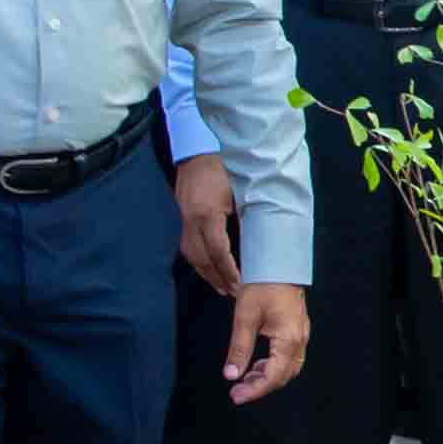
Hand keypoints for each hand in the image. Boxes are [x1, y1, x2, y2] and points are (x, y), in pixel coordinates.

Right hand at [174, 152, 239, 294]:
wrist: (198, 149)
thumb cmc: (225, 168)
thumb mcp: (241, 191)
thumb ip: (248, 216)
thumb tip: (260, 242)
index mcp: (207, 215)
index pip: (218, 252)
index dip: (230, 272)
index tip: (242, 285)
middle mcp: (192, 221)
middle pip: (202, 259)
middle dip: (218, 279)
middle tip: (235, 294)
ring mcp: (184, 220)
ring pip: (192, 256)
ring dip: (207, 275)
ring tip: (223, 288)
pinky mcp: (182, 218)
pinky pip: (188, 247)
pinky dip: (199, 263)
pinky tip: (210, 270)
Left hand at [222, 281, 309, 401]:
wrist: (278, 262)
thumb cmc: (262, 285)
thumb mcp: (245, 318)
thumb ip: (239, 349)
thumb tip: (230, 375)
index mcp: (288, 339)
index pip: (272, 376)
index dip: (254, 390)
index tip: (235, 396)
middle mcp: (300, 340)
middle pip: (283, 376)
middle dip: (260, 387)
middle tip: (237, 392)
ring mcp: (301, 335)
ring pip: (288, 369)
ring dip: (267, 377)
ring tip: (245, 379)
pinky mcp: (298, 330)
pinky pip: (289, 357)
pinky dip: (273, 366)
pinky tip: (257, 363)